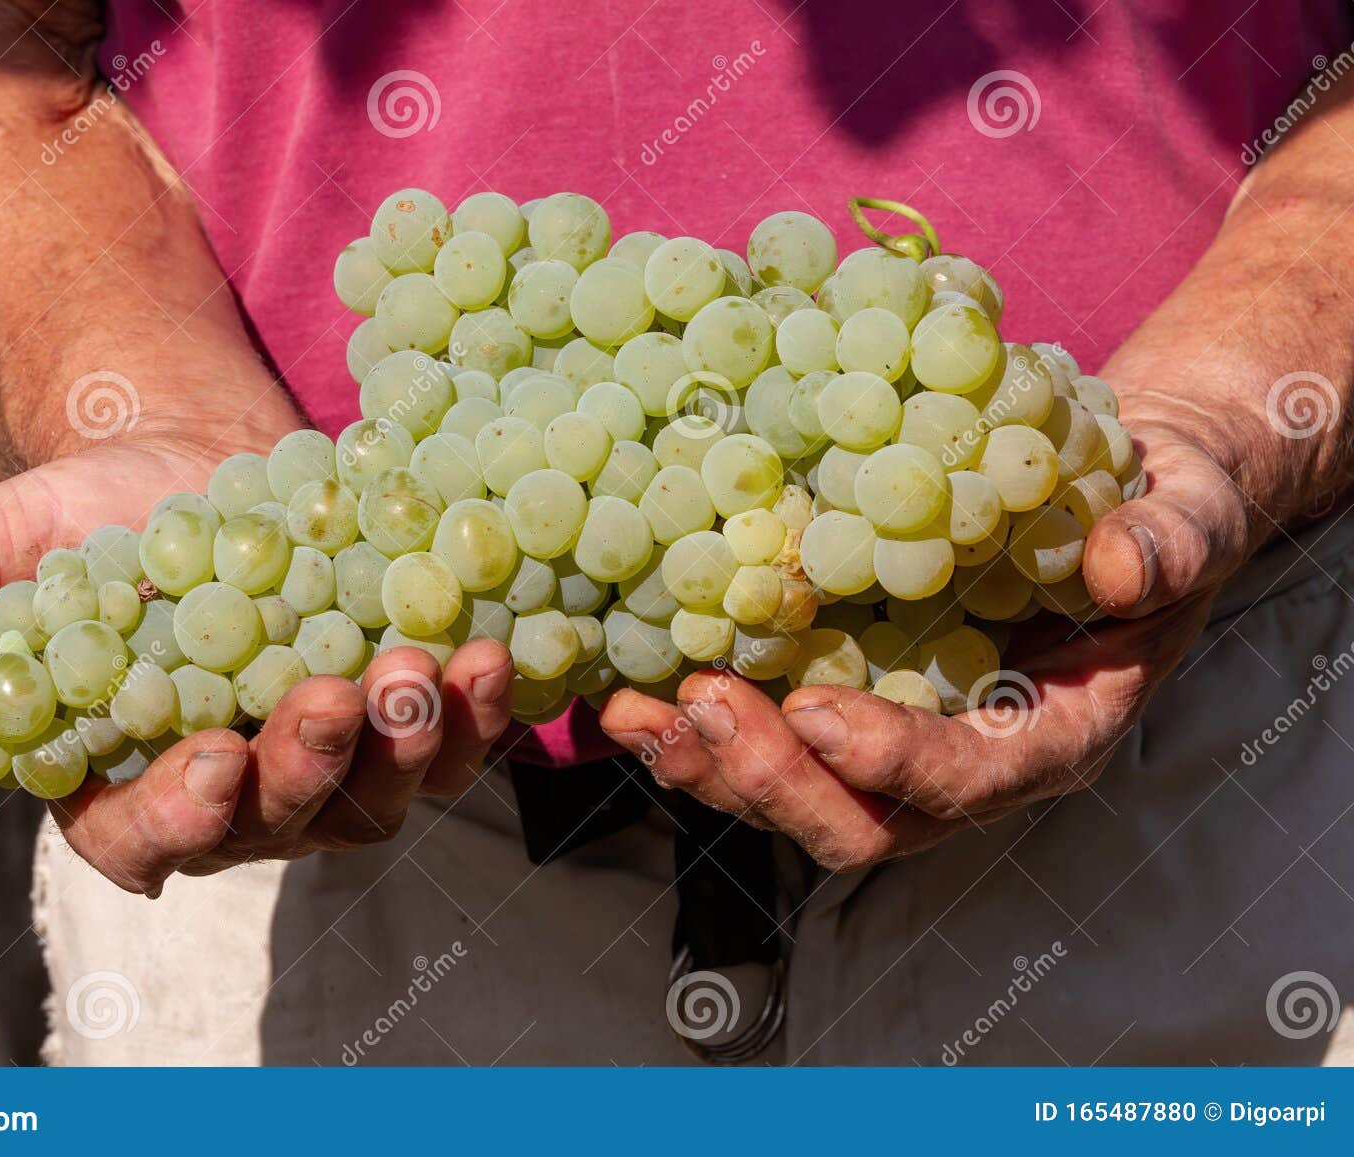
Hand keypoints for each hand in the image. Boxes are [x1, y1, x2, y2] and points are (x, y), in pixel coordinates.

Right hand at [0, 439, 514, 895]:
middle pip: (285, 825)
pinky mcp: (403, 711)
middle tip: (330, 701)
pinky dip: (476, 706)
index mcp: (132, 785)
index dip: (182, 818)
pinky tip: (490, 650)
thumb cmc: (96, 514)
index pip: (150, 843)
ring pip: (381, 795)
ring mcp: (336, 765)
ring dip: (408, 745)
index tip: (207, 760)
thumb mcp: (6, 546)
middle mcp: (243, 797)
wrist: (208, 463)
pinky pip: (450, 736)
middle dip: (311, 771)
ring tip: (425, 670)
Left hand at [600, 412, 1257, 870]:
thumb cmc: (1160, 512)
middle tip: (703, 703)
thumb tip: (1122, 568)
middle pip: (861, 820)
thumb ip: (1167, 547)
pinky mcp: (844, 704)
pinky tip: (631, 696)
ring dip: (712, 767)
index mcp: (1052, 735)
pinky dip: (697, 730)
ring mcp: (894, 743)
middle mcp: (964, 763)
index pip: (972, 778)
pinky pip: (765, 745)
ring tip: (635, 712)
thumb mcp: (1189, 518)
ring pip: (795, 798)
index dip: (893, 758)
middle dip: (775, 777)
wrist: (1112, 498)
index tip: (815, 708)